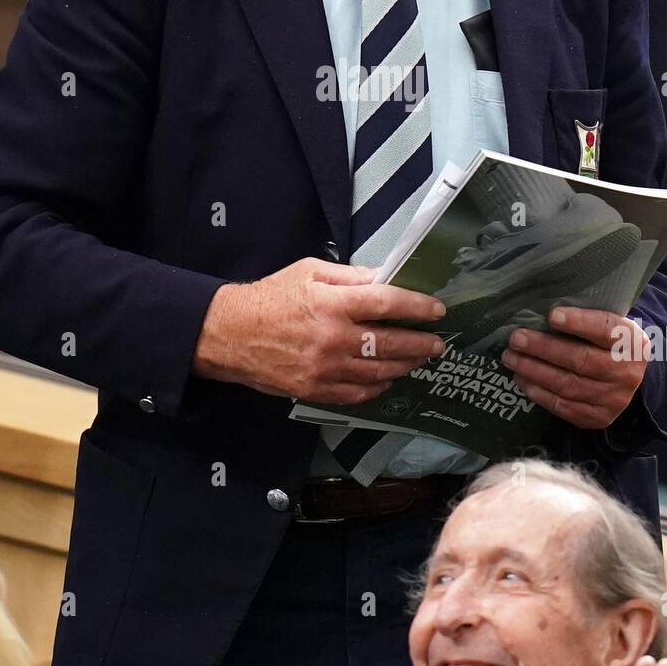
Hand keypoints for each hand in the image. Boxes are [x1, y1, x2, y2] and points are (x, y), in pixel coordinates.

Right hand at [192, 257, 445, 406]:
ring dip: (405, 365)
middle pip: (390, 343)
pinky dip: (377, 386)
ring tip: (418, 359)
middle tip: (437, 342)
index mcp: (331, 303)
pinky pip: (357, 393)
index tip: (437, 310)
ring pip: (379, 371)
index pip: (387, 303)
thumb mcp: (309, 272)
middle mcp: (332, 338)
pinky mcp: (315, 390)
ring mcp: (324, 369)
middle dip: (421, 343)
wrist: (229, 334)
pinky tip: (387, 377)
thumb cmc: (271, 296)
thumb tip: (386, 278)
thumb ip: (350, 276)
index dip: (417, 307)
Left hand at [501, 306, 647, 429]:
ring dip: (534, 371)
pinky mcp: (598, 417)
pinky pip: (563, 406)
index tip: (552, 315)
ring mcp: (614, 399)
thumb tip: (539, 311)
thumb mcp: (608, 325)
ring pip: (568, 385)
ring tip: (511, 357)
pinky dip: (538, 393)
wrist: (626, 377)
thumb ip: (584, 318)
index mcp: (632, 342)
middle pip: (581, 360)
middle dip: (544, 348)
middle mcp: (627, 372)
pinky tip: (522, 379)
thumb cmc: (606, 343)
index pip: (606, 330)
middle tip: (516, 338)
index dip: (580, 322)